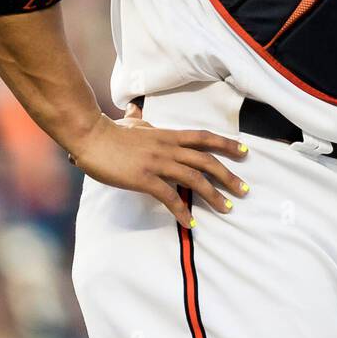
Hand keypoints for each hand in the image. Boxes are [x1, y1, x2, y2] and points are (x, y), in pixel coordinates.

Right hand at [69, 111, 248, 227]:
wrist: (91, 136)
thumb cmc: (109, 131)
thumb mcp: (133, 124)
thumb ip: (142, 123)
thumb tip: (138, 114)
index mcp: (168, 135)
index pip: (204, 138)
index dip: (226, 145)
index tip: (245, 152)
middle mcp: (168, 148)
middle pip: (206, 161)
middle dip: (229, 176)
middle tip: (245, 190)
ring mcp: (158, 163)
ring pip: (194, 179)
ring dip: (214, 195)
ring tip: (227, 208)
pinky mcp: (144, 178)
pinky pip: (169, 196)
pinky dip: (181, 211)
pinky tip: (188, 222)